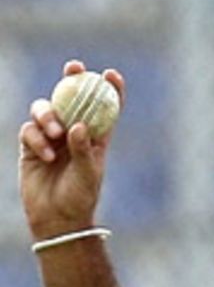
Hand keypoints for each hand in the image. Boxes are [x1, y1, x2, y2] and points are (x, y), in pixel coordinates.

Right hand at [18, 60, 124, 240]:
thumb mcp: (88, 174)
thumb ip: (83, 150)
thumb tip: (79, 125)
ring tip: (56, 133)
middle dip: (72, 79)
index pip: (105, 109)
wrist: (57, 219)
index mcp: (96, 139)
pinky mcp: (31, 146)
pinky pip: (29, 130)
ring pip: (45, 109)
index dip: (109, 90)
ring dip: (49, 115)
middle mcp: (73, 134)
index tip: (111, 74)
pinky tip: (46, 156)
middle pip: (71, 99)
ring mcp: (50, 138)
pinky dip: (36, 138)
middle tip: (74, 67)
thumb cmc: (80, 198)